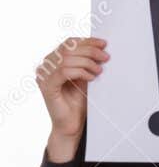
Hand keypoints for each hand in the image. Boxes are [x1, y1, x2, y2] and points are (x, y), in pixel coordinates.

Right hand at [37, 38, 105, 161]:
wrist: (72, 124)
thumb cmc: (78, 102)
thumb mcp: (85, 78)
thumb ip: (87, 63)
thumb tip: (101, 48)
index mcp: (53, 61)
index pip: (68, 43)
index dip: (86, 41)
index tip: (103, 43)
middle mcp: (45, 66)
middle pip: (68, 49)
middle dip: (90, 51)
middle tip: (106, 57)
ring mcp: (43, 76)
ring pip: (66, 59)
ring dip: (87, 62)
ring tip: (99, 71)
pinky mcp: (47, 86)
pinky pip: (64, 72)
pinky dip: (80, 72)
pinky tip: (91, 78)